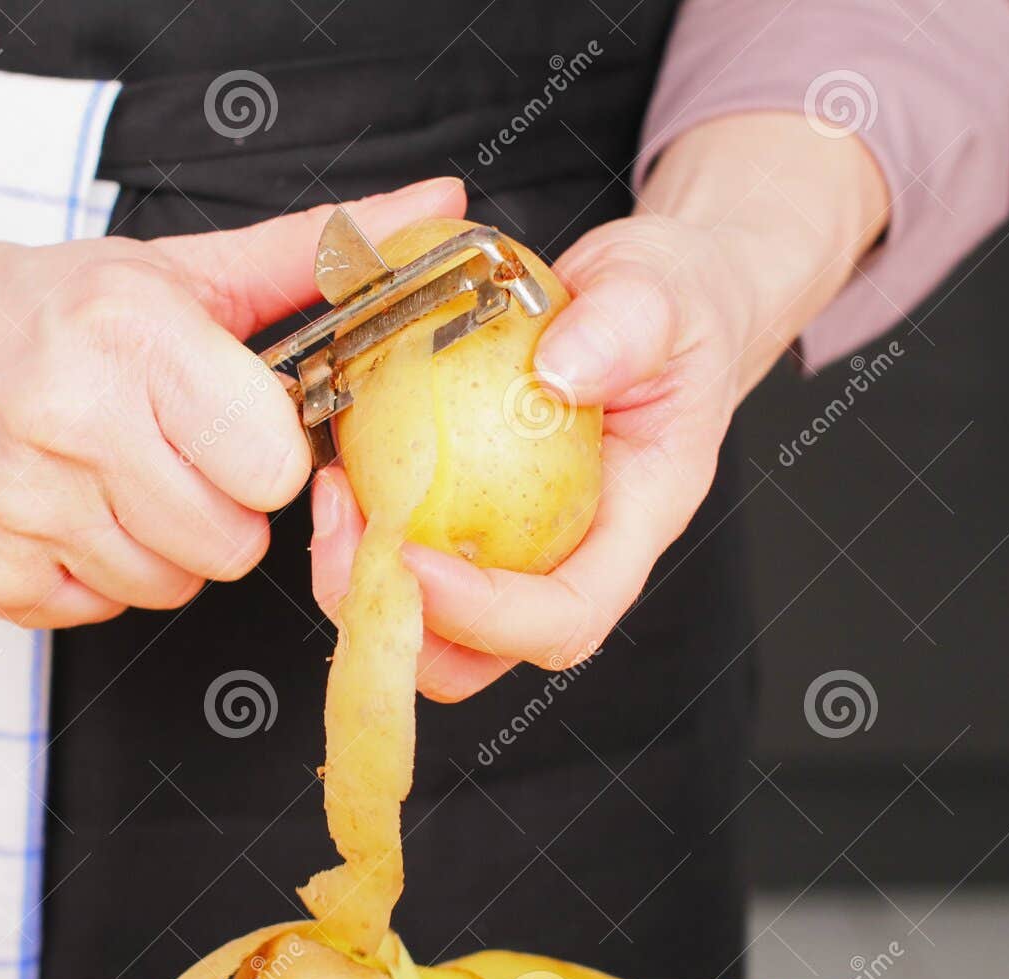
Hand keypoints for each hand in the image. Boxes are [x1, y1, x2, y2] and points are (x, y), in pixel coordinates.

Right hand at [0, 179, 465, 627]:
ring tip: (111, 479)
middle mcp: (71, 419)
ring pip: (170, 587)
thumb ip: (306, 256)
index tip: (234, 432)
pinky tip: (63, 511)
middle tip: (170, 457)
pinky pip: (98, 612)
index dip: (265, 458)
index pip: (273, 467)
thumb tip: (434, 207)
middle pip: (231, 543)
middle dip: (219, 509)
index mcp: (133, 335)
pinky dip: (93, 574)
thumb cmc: (31, 303)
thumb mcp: (169, 269)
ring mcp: (20, 504)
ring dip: (158, 546)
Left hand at [310, 114, 886, 699]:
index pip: (565, 617)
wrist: (662, 301)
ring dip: (361, 584)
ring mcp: (514, 543)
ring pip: (428, 622)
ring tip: (331, 497)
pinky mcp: (467, 514)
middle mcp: (569, 553)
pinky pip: (403, 552)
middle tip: (345, 538)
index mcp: (633, 522)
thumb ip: (627, 325)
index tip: (417, 560)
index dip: (487, 616)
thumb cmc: (677, 310)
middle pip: (480, 653)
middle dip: (400, 625)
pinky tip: (331, 469)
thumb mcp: (662, 293)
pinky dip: (356, 532)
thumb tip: (564, 368)